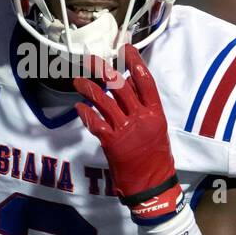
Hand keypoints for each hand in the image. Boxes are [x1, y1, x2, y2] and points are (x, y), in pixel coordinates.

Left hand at [73, 45, 182, 222]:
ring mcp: (126, 129)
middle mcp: (141, 118)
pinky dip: (85, 113)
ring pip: (104, 101)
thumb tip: (131, 89)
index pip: (145, 82)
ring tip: (78, 81)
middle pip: (121, 86)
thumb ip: (144, 109)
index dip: (135, 63)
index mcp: (155, 113)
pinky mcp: (112, 142)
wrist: (153, 185)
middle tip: (91, 59)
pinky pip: (95, 122)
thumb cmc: (156, 158)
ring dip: (89, 89)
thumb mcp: (157, 129)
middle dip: (104, 70)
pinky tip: (79, 108)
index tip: (125, 49)